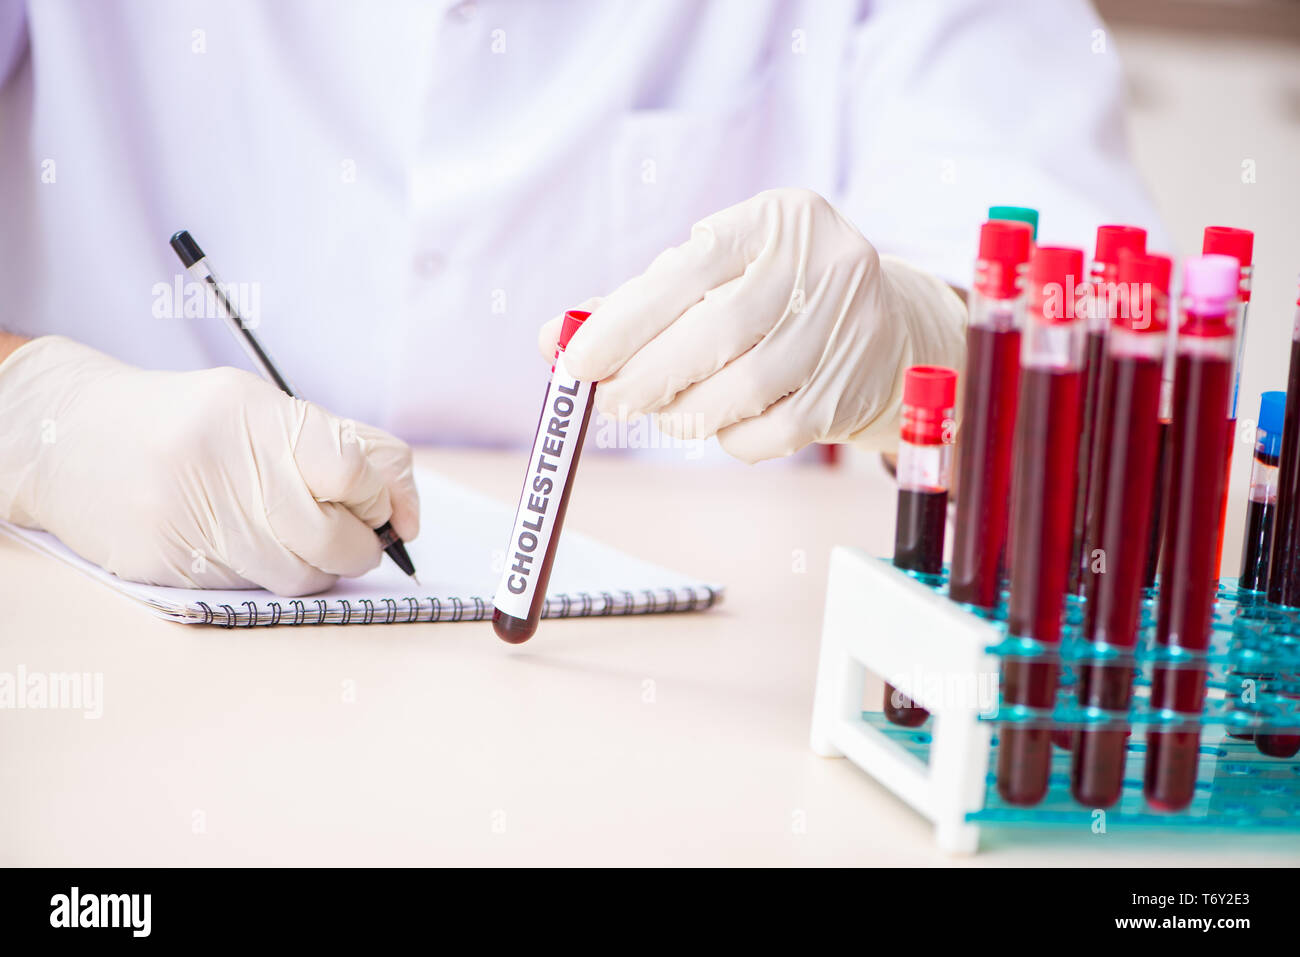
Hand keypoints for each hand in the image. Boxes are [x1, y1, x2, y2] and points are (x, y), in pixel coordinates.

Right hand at [0, 337, 418, 595]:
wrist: (69, 439)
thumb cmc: (186, 424)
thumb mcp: (257, 408)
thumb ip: (330, 446)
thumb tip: (401, 506)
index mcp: (255, 414)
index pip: (355, 468)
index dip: (386, 497)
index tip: (388, 511)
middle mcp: (224, 465)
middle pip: (335, 536)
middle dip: (360, 546)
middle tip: (358, 538)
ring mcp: (192, 518)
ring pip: (300, 576)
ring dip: (320, 569)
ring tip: (303, 543)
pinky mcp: (169, 565)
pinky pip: (254, 589)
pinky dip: (270, 576)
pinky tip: (252, 549)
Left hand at [539, 188, 964, 461]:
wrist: (890, 328)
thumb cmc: (776, 297)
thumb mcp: (716, 274)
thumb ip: (636, 301)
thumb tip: (554, 337)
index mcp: (779, 219)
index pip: (688, 268)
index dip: (624, 321)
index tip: (576, 360)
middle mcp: (824, 265)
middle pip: (715, 334)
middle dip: (645, 377)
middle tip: (608, 401)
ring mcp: (847, 329)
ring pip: (742, 390)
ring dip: (682, 413)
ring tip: (659, 412)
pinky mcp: (853, 389)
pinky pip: (772, 431)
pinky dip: (728, 437)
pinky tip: (717, 424)